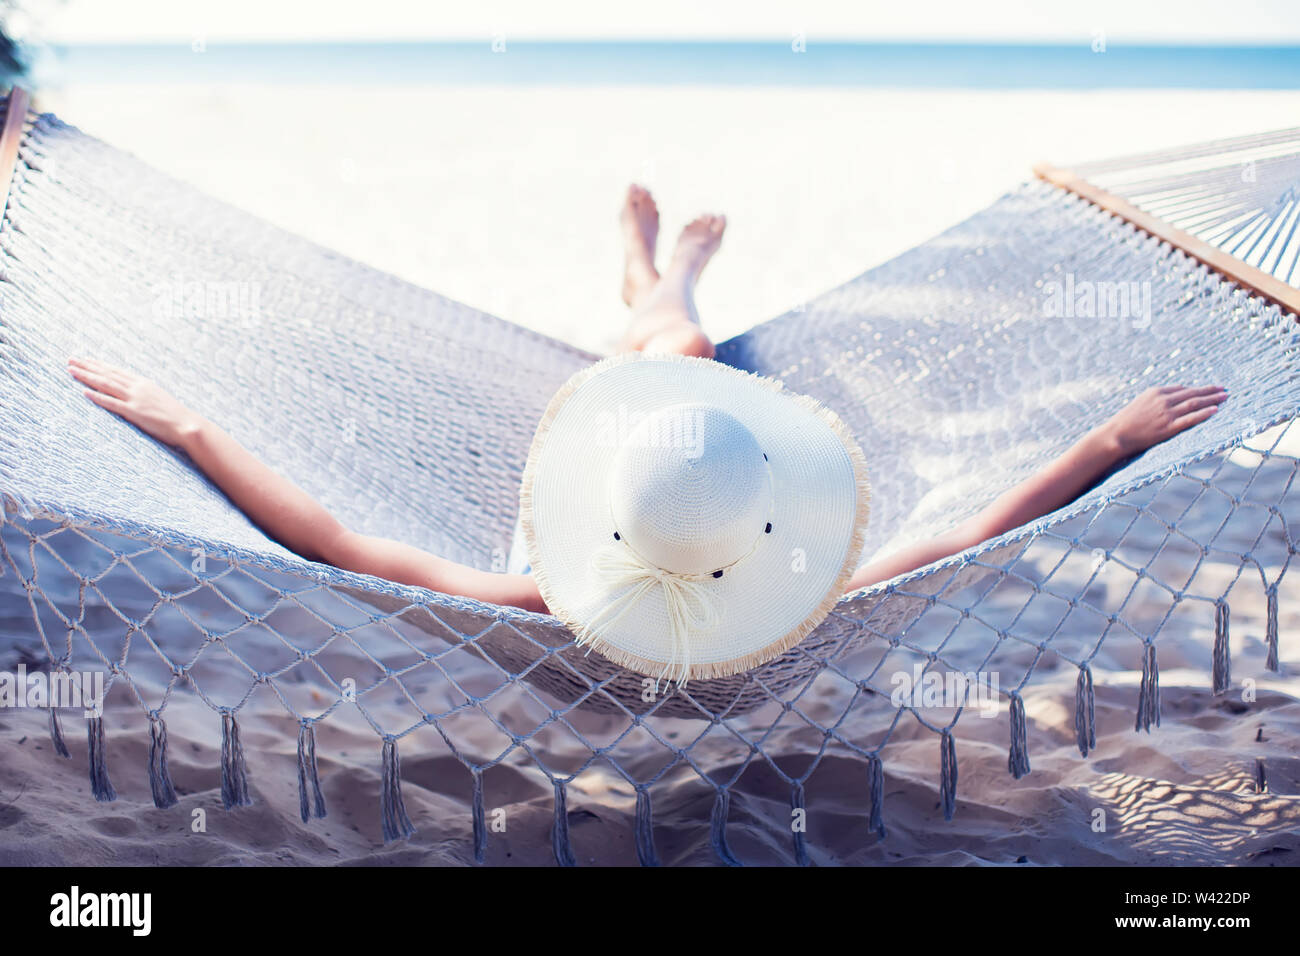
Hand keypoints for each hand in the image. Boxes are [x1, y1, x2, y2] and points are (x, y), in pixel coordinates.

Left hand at [68, 358, 204, 447]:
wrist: (187, 424)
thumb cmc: (175, 414)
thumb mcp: (159, 397)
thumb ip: (144, 393)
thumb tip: (134, 392)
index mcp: (143, 383)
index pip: (116, 371)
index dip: (99, 364)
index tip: (85, 359)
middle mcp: (137, 387)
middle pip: (107, 374)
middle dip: (87, 366)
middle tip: (70, 359)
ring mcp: (135, 399)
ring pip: (106, 384)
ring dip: (87, 377)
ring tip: (72, 370)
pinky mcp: (135, 412)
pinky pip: (113, 403)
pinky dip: (98, 397)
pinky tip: (85, 392)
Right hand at [1101, 385, 1225, 457]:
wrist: (1117, 435)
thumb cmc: (1126, 422)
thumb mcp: (1140, 404)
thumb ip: (1157, 401)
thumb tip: (1173, 400)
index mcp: (1156, 392)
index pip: (1182, 389)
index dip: (1196, 389)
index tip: (1208, 389)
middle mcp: (1163, 400)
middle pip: (1192, 393)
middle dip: (1210, 391)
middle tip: (1224, 389)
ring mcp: (1167, 414)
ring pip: (1195, 403)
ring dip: (1212, 399)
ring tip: (1225, 397)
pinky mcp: (1169, 428)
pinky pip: (1191, 419)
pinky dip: (1204, 413)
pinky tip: (1215, 410)